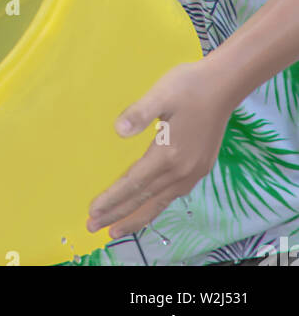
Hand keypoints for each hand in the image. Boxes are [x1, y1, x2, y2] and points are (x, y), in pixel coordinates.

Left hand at [86, 60, 232, 239]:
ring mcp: (192, 173)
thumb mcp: (161, 92)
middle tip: (93, 227)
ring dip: (136, 217)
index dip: (112, 199)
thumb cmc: (189, 86)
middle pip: (143, 200)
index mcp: (168, 155)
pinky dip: (156, 207)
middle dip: (117, 215)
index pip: (133, 184)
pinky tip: (148, 209)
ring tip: (116, 229)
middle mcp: (181, 171)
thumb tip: (118, 131)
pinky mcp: (200, 169)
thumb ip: (139, 112)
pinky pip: (172, 197)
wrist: (224, 86)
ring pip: (159, 203)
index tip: (92, 212)